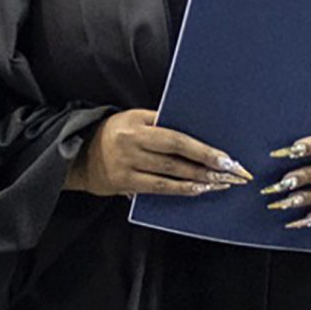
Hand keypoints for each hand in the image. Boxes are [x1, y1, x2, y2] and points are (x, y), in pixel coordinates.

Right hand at [65, 109, 249, 197]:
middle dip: (209, 165)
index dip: (203, 149)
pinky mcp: (125, 183)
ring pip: (171, 174)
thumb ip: (160, 123)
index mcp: (137, 123)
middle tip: (233, 172)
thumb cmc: (113, 134)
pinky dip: (181, 189)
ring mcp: (128, 165)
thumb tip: (196, 131)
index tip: (225, 156)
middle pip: (177, 156)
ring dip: (200, 180)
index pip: (177, 137)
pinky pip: (159, 188)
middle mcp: (132, 144)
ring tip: (221, 183)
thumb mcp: (133, 119)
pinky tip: (198, 189)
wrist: (77, 156)